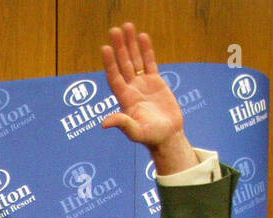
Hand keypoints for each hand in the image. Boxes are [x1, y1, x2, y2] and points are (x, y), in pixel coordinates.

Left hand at [99, 23, 196, 173]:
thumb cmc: (151, 137)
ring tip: (127, 26)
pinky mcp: (155, 82)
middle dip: (119, 47)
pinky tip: (142, 37)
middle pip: (123, 64)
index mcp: (125, 99)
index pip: (115, 77)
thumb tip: (104, 124)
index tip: (105, 48)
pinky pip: (149, 62)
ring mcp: (142, 84)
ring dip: (130, 44)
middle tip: (114, 30)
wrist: (167, 136)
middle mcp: (131, 88)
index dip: (110, 63)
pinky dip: (146, 50)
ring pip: (135, 60)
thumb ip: (122, 124)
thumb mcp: (136, 132)